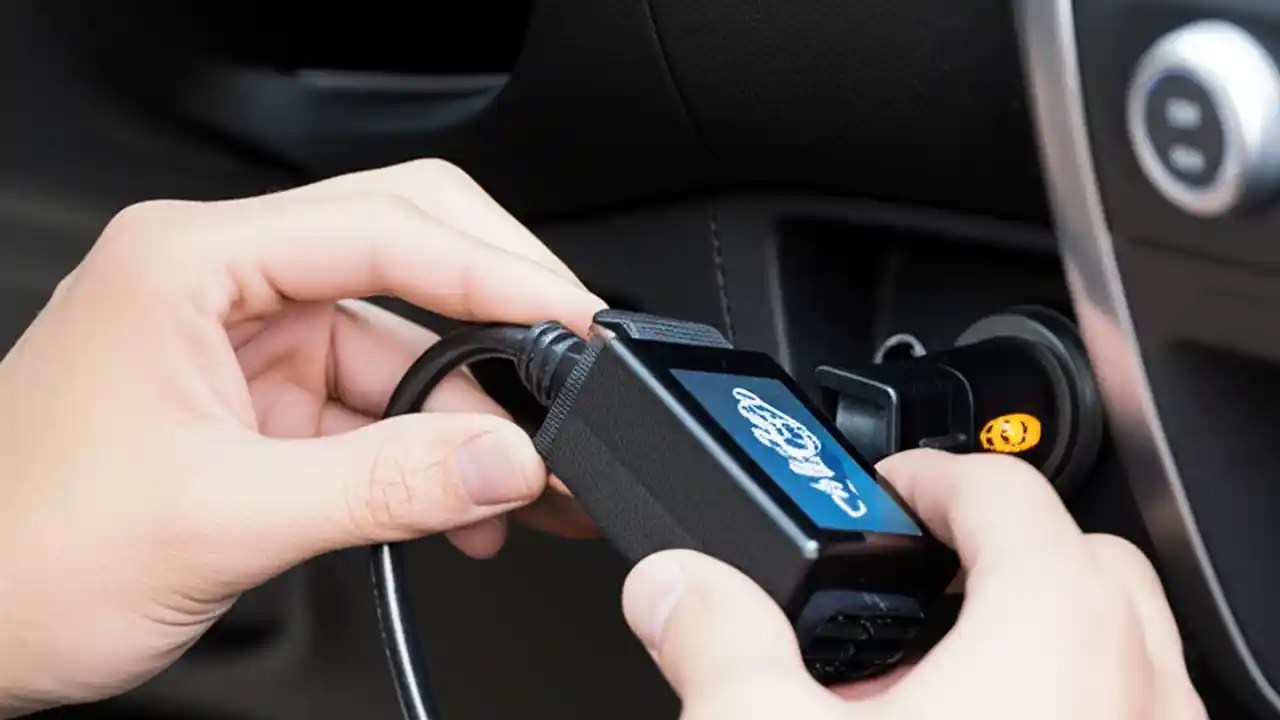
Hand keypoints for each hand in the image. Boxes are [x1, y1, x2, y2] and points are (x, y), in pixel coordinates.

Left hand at [0, 159, 605, 715]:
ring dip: (470, 413)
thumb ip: (383, 485)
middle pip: (402, 253)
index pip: (381, 227)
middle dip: (495, 312)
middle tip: (570, 362)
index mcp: (189, 264)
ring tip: (524, 480)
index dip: (494, 270)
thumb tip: (506, 461)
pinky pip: (377, 406)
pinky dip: (429, 453)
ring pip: (402, 344)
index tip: (572, 318)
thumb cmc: (23, 557)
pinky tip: (464, 505)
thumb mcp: (223, 520)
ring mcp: (247, 343)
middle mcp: (223, 284)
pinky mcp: (263, 401)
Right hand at [621, 449, 1208, 719]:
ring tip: (940, 671)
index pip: (1005, 493)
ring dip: (1042, 629)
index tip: (884, 491)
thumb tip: (674, 587)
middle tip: (914, 569)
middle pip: (1088, 559)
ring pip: (1128, 653)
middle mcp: (1134, 699)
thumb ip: (714, 639)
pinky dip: (1064, 710)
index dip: (929, 474)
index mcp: (1053, 639)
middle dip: (998, 544)